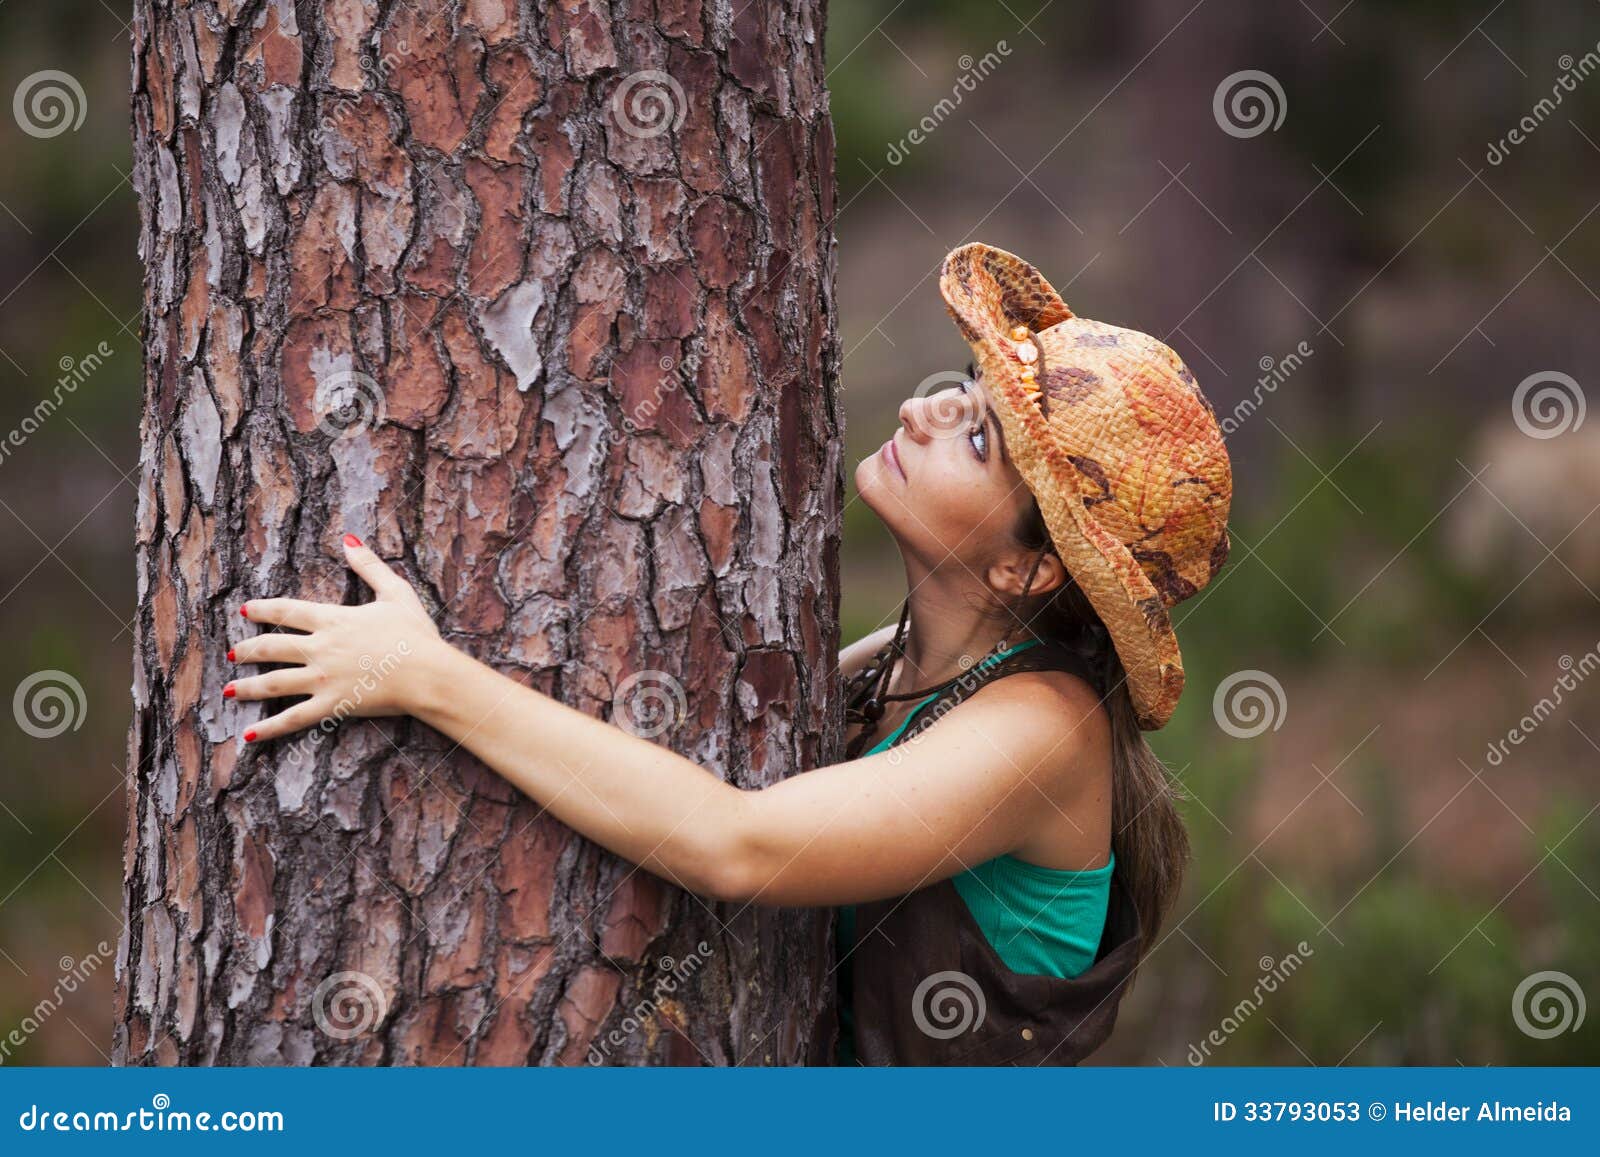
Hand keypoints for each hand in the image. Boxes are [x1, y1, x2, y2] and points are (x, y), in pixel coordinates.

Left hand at [226, 533, 443, 742]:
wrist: (427, 673)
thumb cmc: (415, 634)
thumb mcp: (396, 592)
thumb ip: (369, 566)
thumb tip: (350, 540)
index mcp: (333, 620)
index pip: (287, 611)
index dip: (263, 609)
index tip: (246, 610)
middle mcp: (320, 648)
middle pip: (271, 647)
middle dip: (247, 650)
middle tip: (233, 653)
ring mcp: (322, 679)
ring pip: (273, 682)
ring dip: (248, 686)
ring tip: (230, 690)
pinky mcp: (331, 705)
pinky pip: (293, 718)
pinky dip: (269, 728)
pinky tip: (249, 735)